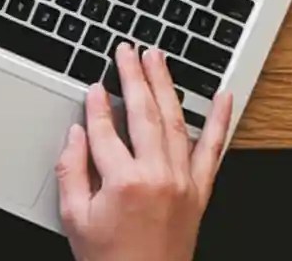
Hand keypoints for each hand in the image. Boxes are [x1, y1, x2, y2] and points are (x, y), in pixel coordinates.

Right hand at [57, 43, 233, 260]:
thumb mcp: (74, 216)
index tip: (92, 86)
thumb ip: (70, 170)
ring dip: (166, 86)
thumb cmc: (110, 258)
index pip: (104, 129)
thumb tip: (74, 135)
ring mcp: (182, 181)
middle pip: (143, 114)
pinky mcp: (199, 190)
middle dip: (133, 77)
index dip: (94, 105)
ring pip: (175, 122)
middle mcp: (157, 175)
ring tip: (158, 59)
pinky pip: (213, 149)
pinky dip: (219, 121)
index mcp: (122, 181)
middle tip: (127, 51)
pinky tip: (221, 97)